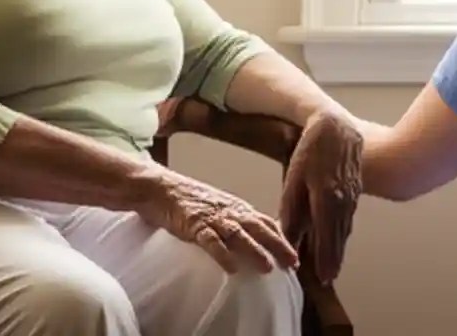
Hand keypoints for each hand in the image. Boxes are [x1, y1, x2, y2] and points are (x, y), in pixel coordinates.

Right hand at [136, 167, 298, 273]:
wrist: (159, 187)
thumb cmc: (188, 201)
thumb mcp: (218, 208)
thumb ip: (235, 221)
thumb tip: (254, 239)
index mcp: (236, 207)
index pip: (265, 221)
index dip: (281, 237)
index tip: (296, 255)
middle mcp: (228, 210)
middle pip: (258, 227)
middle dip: (277, 245)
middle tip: (293, 264)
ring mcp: (211, 216)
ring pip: (238, 233)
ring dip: (254, 250)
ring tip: (268, 268)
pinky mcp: (193, 223)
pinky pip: (209, 240)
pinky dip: (221, 254)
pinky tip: (231, 268)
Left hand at [279, 109, 363, 283]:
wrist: (337, 127)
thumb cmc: (310, 149)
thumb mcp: (294, 179)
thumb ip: (291, 210)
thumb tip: (287, 237)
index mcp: (327, 200)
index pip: (327, 239)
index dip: (325, 260)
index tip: (323, 279)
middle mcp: (344, 202)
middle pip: (339, 238)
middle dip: (334, 259)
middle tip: (329, 278)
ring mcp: (353, 196)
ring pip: (345, 227)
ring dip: (339, 247)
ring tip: (333, 264)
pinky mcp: (356, 190)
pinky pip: (348, 216)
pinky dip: (343, 230)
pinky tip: (338, 237)